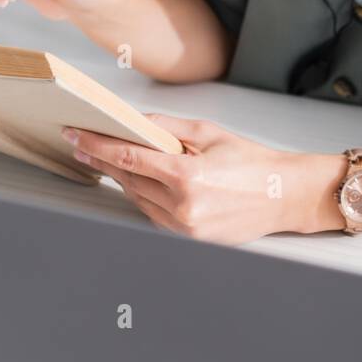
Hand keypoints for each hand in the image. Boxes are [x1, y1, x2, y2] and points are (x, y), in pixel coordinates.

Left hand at [61, 114, 342, 243]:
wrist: (284, 195)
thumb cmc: (253, 162)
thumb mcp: (209, 133)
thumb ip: (168, 128)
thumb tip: (135, 122)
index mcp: (187, 177)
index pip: (128, 158)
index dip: (97, 146)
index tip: (76, 136)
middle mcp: (183, 206)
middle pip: (128, 180)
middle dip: (103, 161)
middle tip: (82, 145)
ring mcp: (186, 227)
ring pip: (138, 199)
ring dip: (122, 180)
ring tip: (107, 160)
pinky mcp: (190, 238)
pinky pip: (154, 215)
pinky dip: (144, 197)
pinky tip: (139, 182)